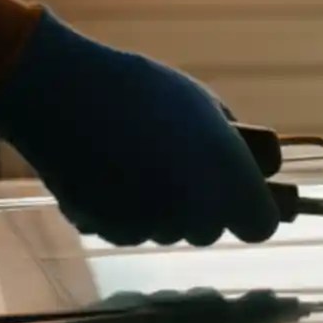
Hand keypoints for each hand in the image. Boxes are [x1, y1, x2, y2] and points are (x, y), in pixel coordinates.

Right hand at [0, 9, 278, 245]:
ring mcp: (149, 226)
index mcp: (228, 180)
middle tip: (182, 168)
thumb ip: (231, 145)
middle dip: (203, 206)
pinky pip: (129, 230)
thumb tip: (245, 164)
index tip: (244, 197)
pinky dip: (124, 212)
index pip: (260, 226)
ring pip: (168, 230)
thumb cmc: (141, 91)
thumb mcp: (204, 106)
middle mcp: (194, 212)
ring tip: (138, 161)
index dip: (253, 211)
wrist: (63, 94)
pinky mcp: (106, 231)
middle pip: (210, 230)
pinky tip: (110, 175)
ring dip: (163, 208)